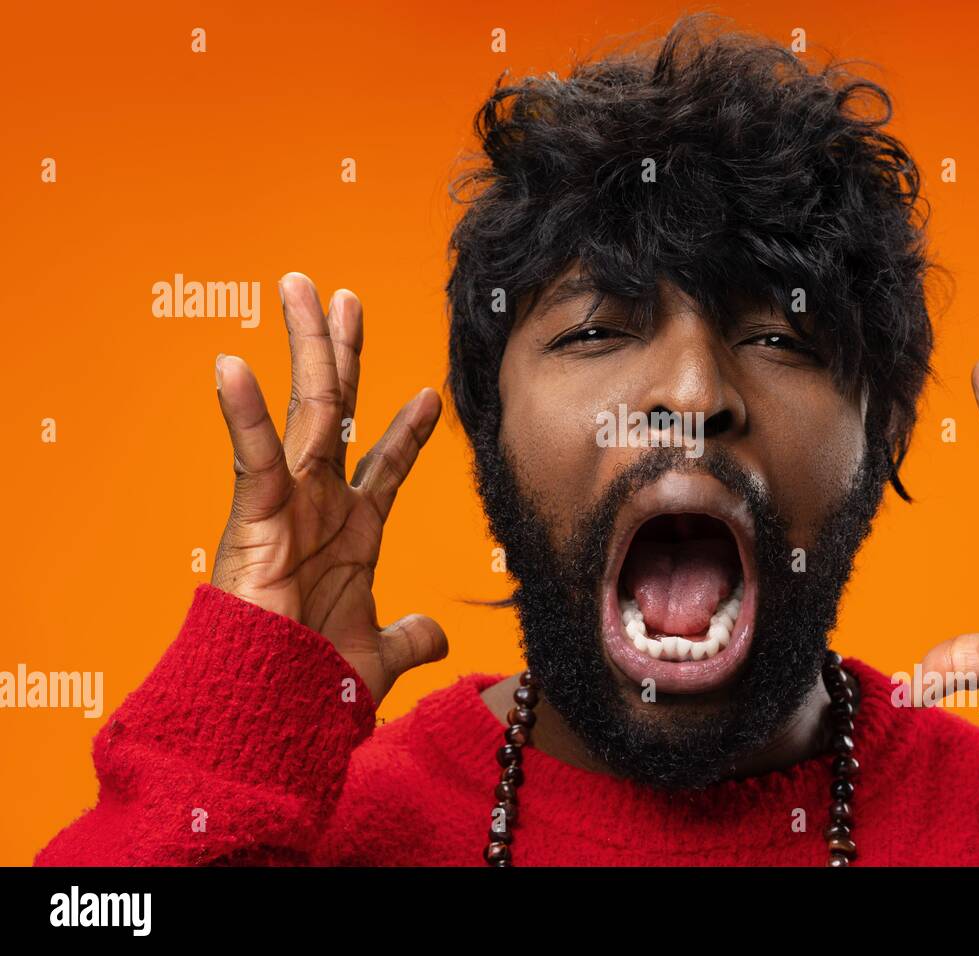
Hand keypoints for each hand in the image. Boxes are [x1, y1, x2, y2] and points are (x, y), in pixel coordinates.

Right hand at [211, 272, 446, 705]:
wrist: (274, 714)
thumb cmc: (313, 686)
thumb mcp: (378, 655)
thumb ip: (408, 638)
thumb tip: (436, 638)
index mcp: (353, 530)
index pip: (385, 463)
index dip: (408, 430)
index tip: (432, 393)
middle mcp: (322, 504)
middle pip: (338, 410)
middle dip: (342, 351)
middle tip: (344, 296)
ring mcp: (290, 503)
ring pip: (305, 408)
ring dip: (307, 347)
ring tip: (306, 288)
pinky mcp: (256, 516)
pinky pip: (252, 455)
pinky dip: (242, 412)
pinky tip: (231, 364)